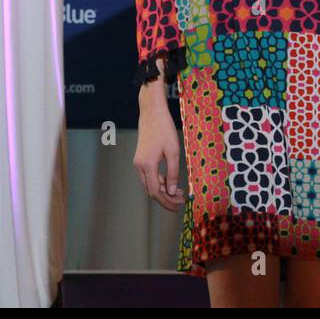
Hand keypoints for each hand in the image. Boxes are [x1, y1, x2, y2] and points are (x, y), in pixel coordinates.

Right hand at [133, 69, 184, 211]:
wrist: (152, 113)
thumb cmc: (164, 129)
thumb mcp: (173, 151)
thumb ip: (173, 173)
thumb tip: (173, 191)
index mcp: (147, 165)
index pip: (156, 192)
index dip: (167, 201)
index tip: (178, 206)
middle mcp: (139, 166)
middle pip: (151, 191)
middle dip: (166, 199)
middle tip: (181, 201)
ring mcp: (138, 162)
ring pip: (149, 184)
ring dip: (163, 191)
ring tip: (179, 193)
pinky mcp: (140, 159)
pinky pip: (148, 176)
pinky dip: (159, 182)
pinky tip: (170, 182)